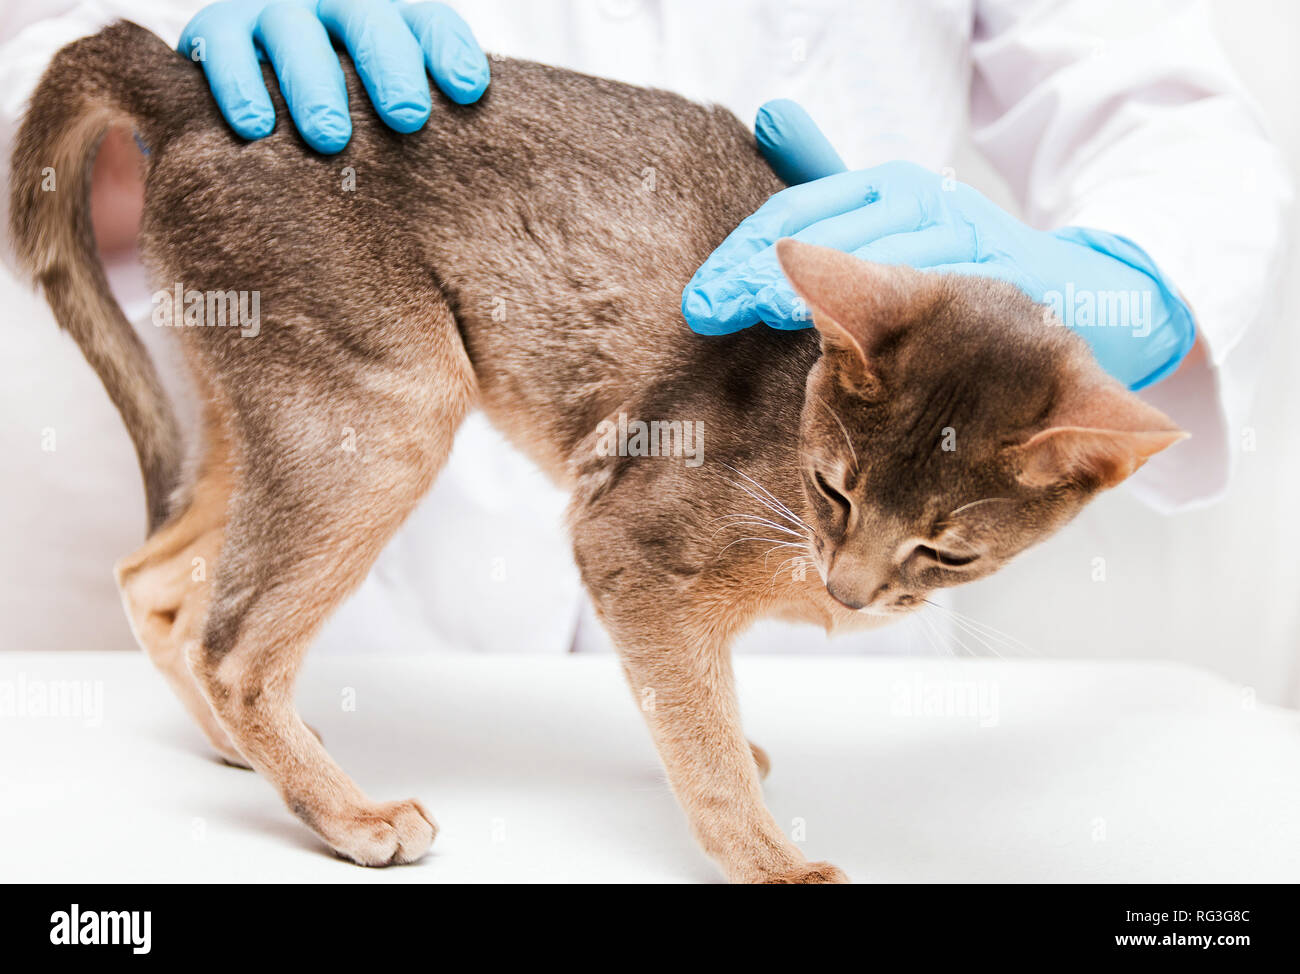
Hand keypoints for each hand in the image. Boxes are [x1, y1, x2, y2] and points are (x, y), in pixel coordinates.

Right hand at [178, 0, 488, 153]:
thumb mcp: (387, 119)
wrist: (252, 85)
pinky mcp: (218, 30)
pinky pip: (223, 47)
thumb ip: (417, 130)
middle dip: (388, 64)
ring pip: (293, 32)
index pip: (425, 19)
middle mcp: (332, 7)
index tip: (469, 89)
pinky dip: (239, 84)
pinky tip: (256, 129)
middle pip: (364, 17)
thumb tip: (469, 199)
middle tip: (408, 117)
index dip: (447, 48)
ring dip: (313, 84)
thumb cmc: (350, 122)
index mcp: (387, 21)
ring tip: (332, 139)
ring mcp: (274, 13)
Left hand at [684, 100, 1195, 390]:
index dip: (740, 255)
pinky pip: (946, 299)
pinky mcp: (1010, 283)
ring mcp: (970, 241)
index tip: (700, 299)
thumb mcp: (891, 215)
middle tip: (707, 309)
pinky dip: (899, 315)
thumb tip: (766, 113)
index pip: (797, 212)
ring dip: (819, 285)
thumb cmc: (960, 261)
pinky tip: (854, 343)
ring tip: (764, 310)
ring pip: (884, 259)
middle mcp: (927, 201)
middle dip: (760, 273)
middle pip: (827, 234)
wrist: (1078, 290)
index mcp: (890, 184)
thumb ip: (826, 178)